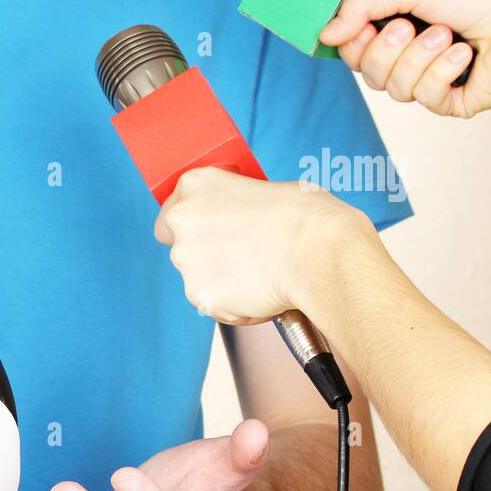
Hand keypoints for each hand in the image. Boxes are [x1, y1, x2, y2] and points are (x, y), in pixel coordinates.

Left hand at [153, 167, 374, 325]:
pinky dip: (235, 305)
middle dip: (207, 255)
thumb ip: (233, 207)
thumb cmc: (305, 218)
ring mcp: (187, 260)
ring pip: (199, 278)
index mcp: (195, 185)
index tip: (211, 234)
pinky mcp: (200, 295)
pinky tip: (264, 292)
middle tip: (244, 256)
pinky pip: (215, 304)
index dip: (192, 227)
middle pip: (182, 247)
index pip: (171, 214)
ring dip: (222, 280)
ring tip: (263, 274)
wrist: (319, 253)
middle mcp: (182, 220)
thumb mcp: (263, 190)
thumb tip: (235, 222)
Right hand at [318, 0, 490, 117]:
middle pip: (366, 71)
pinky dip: (443, 72)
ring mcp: (427, 81)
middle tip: (411, 27)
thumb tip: (325, 34)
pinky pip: (423, 97)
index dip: (351, 41)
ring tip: (449, 36)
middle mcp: (410, 55)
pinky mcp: (446, 102)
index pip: (352, 47)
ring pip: (392, 88)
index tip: (362, 27)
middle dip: (388, 49)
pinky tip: (465, 55)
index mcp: (400, 25)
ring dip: (420, 58)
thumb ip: (362, 4)